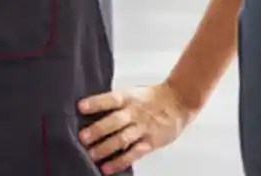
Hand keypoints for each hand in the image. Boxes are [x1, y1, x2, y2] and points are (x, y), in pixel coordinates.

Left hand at [77, 82, 197, 173]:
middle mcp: (135, 113)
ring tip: (92, 155)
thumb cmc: (152, 98)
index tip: (81, 107)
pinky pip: (134, 153)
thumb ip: (116, 104)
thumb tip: (92, 113)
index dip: (96, 103)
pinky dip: (120, 161)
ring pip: (123, 139)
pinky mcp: (151, 142)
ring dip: (106, 148)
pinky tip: (108, 168)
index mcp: (129, 98)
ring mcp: (143, 128)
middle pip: (115, 121)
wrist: (179, 101)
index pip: (111, 99)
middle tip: (83, 137)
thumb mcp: (133, 93)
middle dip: (98, 130)